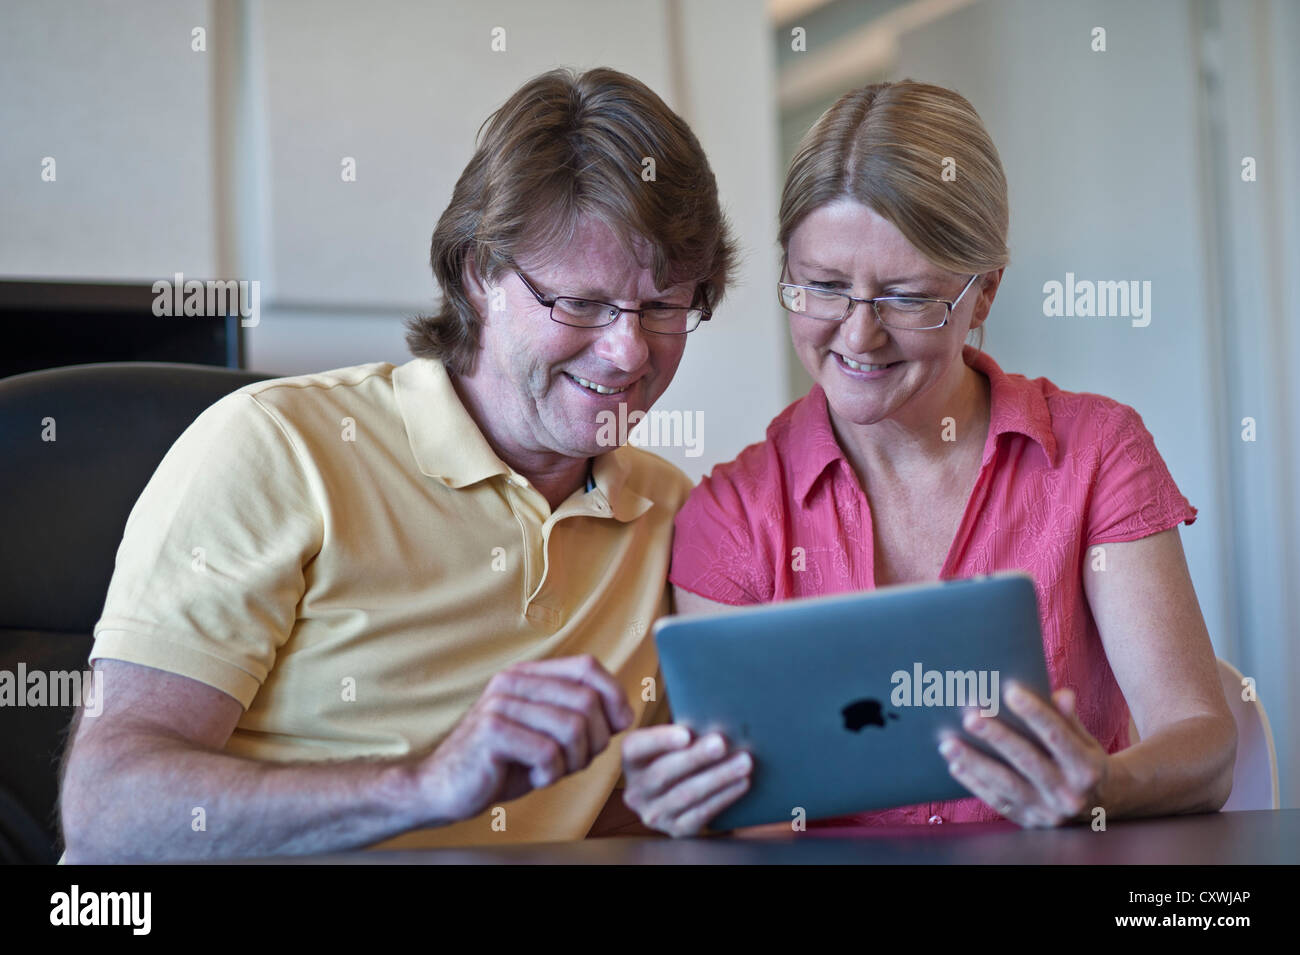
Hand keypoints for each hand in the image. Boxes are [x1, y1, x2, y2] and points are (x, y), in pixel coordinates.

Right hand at [413, 655, 633, 825]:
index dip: (613, 693)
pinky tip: (536, 777)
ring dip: (574, 760)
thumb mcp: (544, 734)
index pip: (586, 666)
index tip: (620, 722)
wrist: (443, 787)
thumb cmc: (501, 762)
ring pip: (572, 727)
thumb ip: (578, 717)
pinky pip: (548, 752)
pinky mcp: (491, 732)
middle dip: (595, 739)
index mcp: (527, 675)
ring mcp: (500, 704)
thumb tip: (624, 714)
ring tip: (554, 770)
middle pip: (586, 699)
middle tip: (576, 761)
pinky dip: (552, 773)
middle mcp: (513, 682)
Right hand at [621, 725, 752, 836]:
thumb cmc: (679, 756)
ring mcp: (654, 814)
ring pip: (686, 795)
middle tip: (721, 743)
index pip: (637, 748)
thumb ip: (684, 734)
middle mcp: (636, 791)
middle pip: (664, 773)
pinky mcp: (676, 830)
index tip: (686, 733)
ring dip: (718, 777)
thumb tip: (715, 725)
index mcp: (632, 761)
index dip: (660, 741)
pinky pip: (701, 813)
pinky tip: (741, 783)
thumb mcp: (672, 743)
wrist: (678, 795)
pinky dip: (724, 797)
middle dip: (696, 757)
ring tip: (743, 762)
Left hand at [938, 682, 1108, 827]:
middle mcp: (1068, 793)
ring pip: (1007, 785)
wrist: (1097, 808)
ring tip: (949, 744)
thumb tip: (1062, 695)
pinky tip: (956, 765)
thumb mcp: (1084, 741)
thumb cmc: (1082, 762)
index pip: (1057, 736)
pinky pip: (998, 801)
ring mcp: (1047, 811)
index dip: (1035, 713)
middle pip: (1028, 761)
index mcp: (1085, 767)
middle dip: (997, 737)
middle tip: (969, 717)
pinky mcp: (1029, 821)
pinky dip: (975, 784)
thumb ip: (1068, 718)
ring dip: (975, 763)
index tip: (1010, 691)